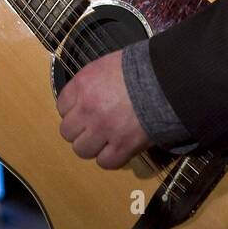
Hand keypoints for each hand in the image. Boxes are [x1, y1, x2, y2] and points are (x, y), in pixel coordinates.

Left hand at [57, 49, 150, 169]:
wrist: (166, 80)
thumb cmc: (140, 68)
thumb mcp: (107, 65)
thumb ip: (91, 83)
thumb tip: (85, 96)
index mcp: (82, 85)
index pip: (61, 107)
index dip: (73, 111)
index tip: (83, 111)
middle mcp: (87, 109)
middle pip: (67, 132)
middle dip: (79, 130)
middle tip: (93, 127)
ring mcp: (104, 129)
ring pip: (82, 150)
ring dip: (92, 146)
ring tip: (105, 140)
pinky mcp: (123, 146)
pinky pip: (106, 162)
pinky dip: (111, 158)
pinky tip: (118, 148)